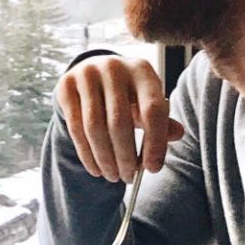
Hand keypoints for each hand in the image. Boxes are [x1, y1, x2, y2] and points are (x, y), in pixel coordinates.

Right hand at [55, 54, 184, 181]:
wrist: (94, 72)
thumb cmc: (128, 93)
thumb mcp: (147, 101)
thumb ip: (162, 119)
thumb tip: (178, 134)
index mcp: (141, 69)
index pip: (152, 110)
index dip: (154, 143)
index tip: (152, 169)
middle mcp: (113, 67)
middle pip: (119, 122)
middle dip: (125, 157)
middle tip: (129, 178)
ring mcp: (86, 74)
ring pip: (94, 127)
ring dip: (105, 159)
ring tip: (113, 176)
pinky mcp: (66, 85)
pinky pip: (75, 128)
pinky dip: (86, 154)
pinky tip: (96, 169)